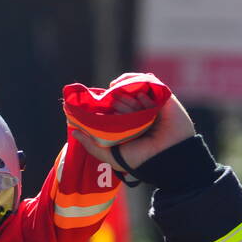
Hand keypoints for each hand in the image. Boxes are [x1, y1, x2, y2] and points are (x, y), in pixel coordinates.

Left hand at [72, 75, 195, 172]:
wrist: (167, 157)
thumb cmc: (141, 160)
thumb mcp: (111, 155)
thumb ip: (91, 146)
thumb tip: (74, 132)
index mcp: (130, 129)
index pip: (114, 113)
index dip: (105, 108)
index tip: (95, 106)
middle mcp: (141, 117)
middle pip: (124, 101)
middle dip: (115, 101)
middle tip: (111, 101)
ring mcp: (153, 107)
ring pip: (135, 91)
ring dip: (125, 92)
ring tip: (116, 93)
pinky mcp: (165, 99)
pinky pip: (151, 84)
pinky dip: (139, 82)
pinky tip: (131, 89)